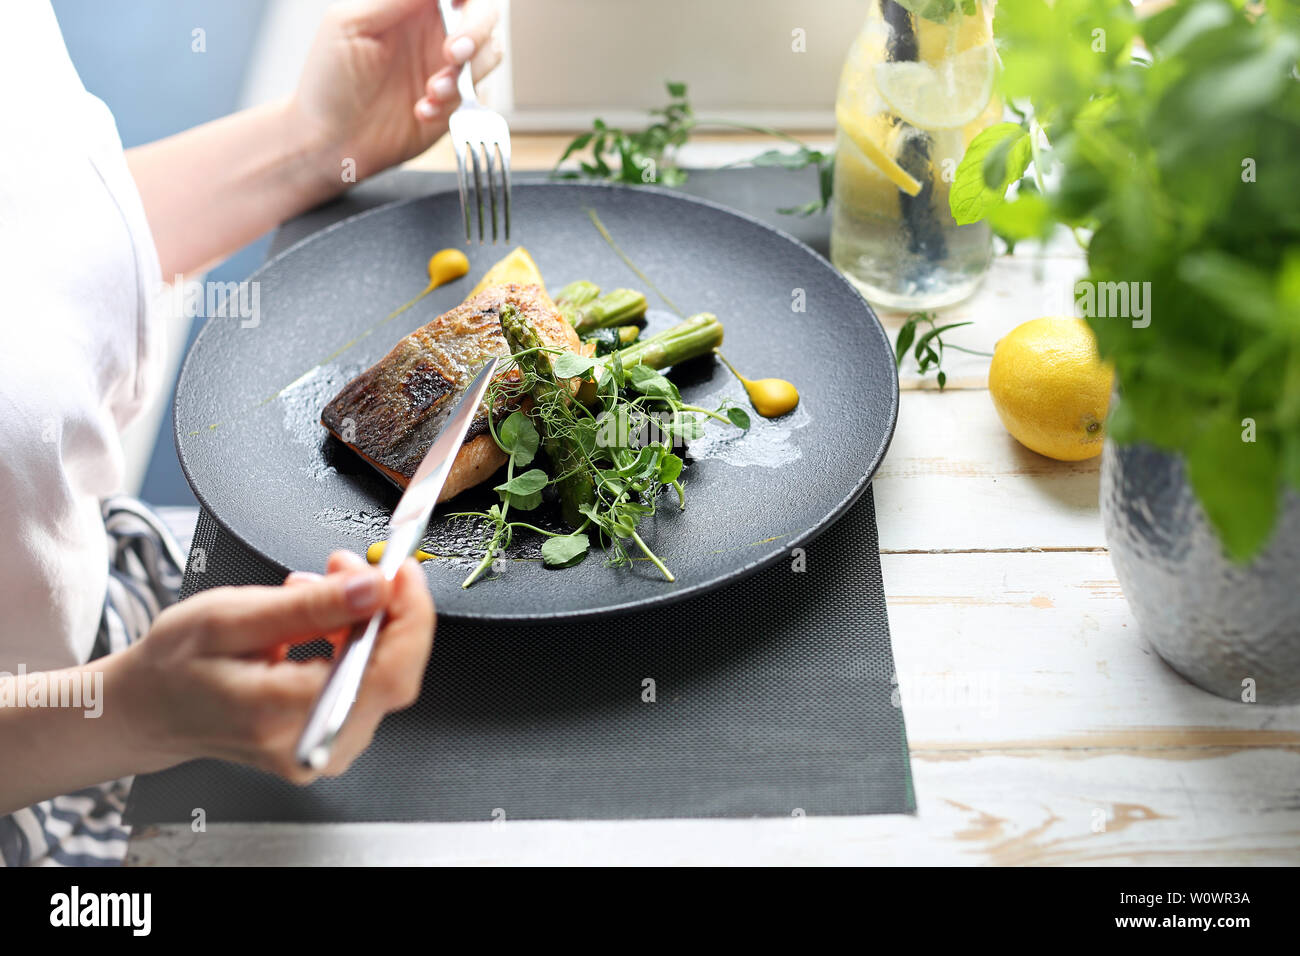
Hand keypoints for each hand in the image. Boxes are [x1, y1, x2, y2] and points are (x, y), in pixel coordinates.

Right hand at [115, 550, 433, 783]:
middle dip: (382, 608)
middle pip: (393, 672)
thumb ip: (309, 606)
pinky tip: (321, 621)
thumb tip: (374, 590)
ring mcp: (325, 747)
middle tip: (347, 566)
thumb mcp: (230, 618)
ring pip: (382, 673)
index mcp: (286, 716)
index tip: (400, 571)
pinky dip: (354, 642)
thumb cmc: (174, 666)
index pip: (388, 672)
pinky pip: (365, 683)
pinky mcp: (329, 737)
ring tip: (315, 589)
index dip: (410, 616)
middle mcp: (313, 743)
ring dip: (364, 621)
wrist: (149, 708)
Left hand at [291, 0, 503, 185]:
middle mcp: (434, 32)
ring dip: (465, 74)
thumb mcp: (351, 23)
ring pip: (489, 54)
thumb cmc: (329, 80)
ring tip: (431, 92)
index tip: (459, 5)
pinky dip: (456, 105)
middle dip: (476, 32)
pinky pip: (479, 97)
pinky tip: (423, 112)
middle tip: (453, 54)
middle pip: (485, 14)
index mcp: (410, 5)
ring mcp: (446, 68)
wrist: (330, 141)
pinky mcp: (454, 104)